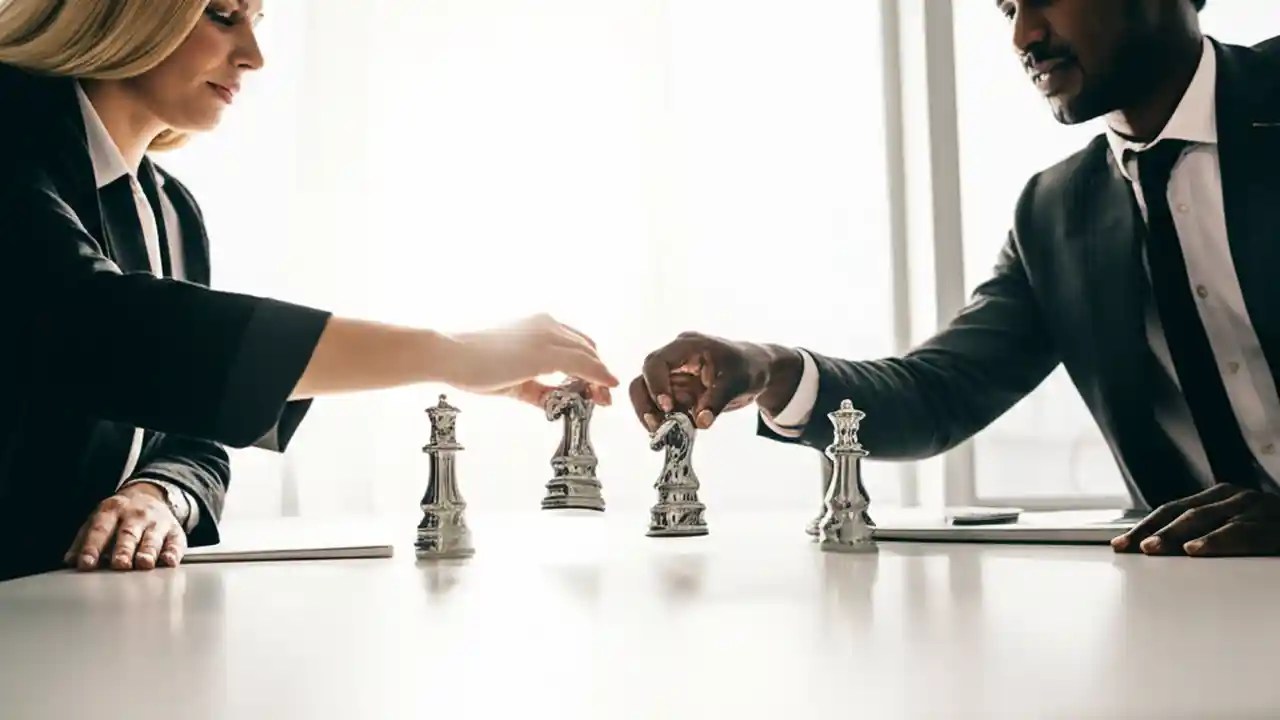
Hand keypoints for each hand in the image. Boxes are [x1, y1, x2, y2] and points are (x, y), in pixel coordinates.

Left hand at [64, 483, 187, 570]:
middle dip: (123, 549)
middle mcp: (135, 515)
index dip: (92, 547)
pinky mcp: (175, 531)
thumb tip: (70, 560)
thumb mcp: (99, 520)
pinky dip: (173, 552)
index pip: (100, 529)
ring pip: (152, 538)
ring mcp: (157, 522)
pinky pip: (175, 542)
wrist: (151, 495)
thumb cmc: (120, 516)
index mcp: (112, 510)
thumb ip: (83, 540)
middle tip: (119, 564)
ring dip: (148, 551)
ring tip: (144, 564)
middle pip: (128, 533)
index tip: (86, 563)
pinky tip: (169, 560)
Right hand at [445, 313, 617, 407]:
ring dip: (600, 379)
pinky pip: (583, 365)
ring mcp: (546, 335)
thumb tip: (555, 403)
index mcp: (538, 325)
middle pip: (587, 350)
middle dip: (598, 375)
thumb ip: (539, 389)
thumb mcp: (514, 378)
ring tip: (603, 399)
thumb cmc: (472, 363)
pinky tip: (604, 388)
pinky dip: (598, 377)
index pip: (576, 345)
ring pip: (589, 356)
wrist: (449, 355)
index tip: (597, 386)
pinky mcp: (545, 352)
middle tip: (603, 398)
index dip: (591, 367)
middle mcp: (546, 325)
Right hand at [629, 331, 801, 430]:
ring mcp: (674, 378)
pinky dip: (664, 422)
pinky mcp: (678, 395)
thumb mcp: (738, 380)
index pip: (657, 362)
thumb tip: (701, 421)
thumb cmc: (748, 366)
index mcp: (687, 347)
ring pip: (646, 396)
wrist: (757, 371)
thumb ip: (718, 400)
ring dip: (651, 416)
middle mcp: (674, 361)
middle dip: (645, 404)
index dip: (656, 384)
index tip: (667, 407)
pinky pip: (661, 410)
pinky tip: (673, 434)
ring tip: (664, 434)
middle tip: (656, 427)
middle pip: (643, 379)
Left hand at [1111, 484, 1279, 556]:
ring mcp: (1256, 508)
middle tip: (1129, 548)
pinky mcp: (1274, 526)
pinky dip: (1215, 541)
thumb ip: (1203, 537)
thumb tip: (1158, 553)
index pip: (1172, 510)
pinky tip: (1195, 550)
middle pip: (1182, 513)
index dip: (1144, 526)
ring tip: (1153, 549)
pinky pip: (1241, 532)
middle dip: (1151, 531)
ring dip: (1175, 535)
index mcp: (1220, 497)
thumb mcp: (1233, 534)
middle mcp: (1235, 497)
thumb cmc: (1270, 537)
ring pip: (1207, 519)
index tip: (1118, 545)